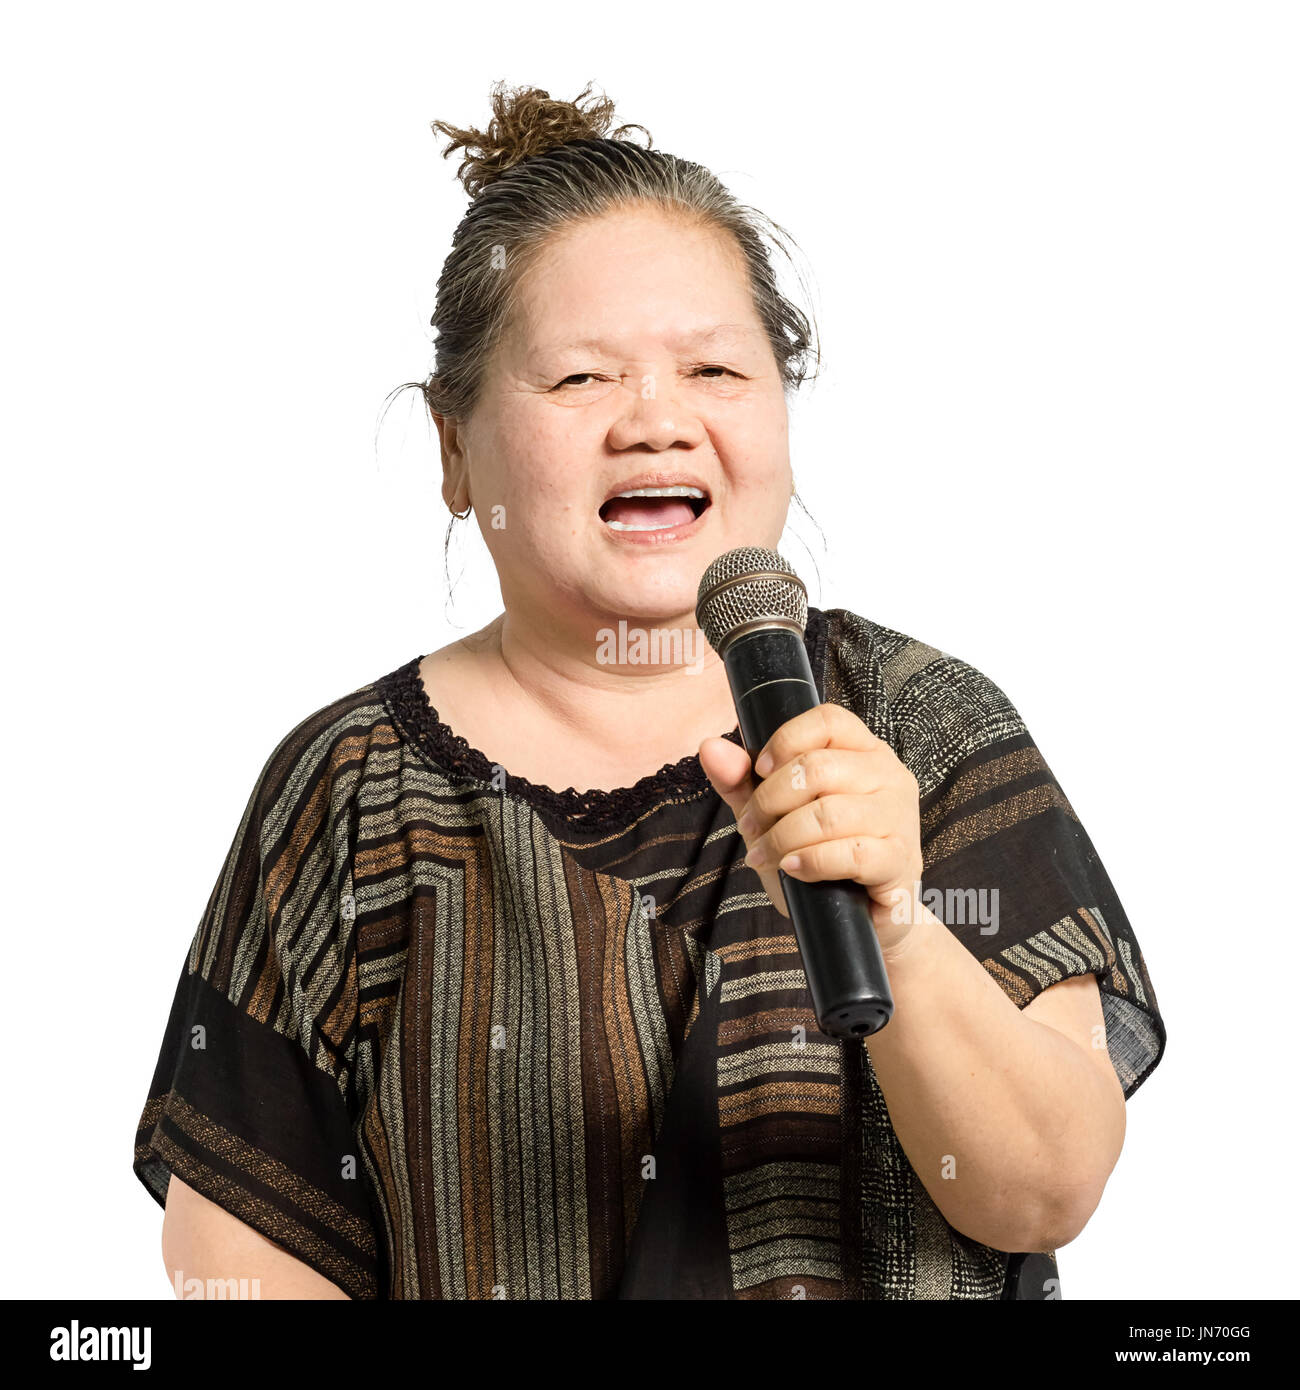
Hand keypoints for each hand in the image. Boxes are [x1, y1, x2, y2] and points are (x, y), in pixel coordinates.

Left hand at [698, 703, 924, 952]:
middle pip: (817, 767)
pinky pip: (849, 853)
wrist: (863, 919)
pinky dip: (810, 862)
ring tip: (763, 855)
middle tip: (749, 828)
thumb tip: (709, 747)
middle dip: (768, 801)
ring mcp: (899, 817)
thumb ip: (743, 782)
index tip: (758, 772)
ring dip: (781, 837)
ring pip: (827, 813)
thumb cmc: (821, 857)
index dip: (785, 740)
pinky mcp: (900, 861)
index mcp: (864, 752)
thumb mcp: (775, 815)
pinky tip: (794, 869)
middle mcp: (889, 776)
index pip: (828, 720)